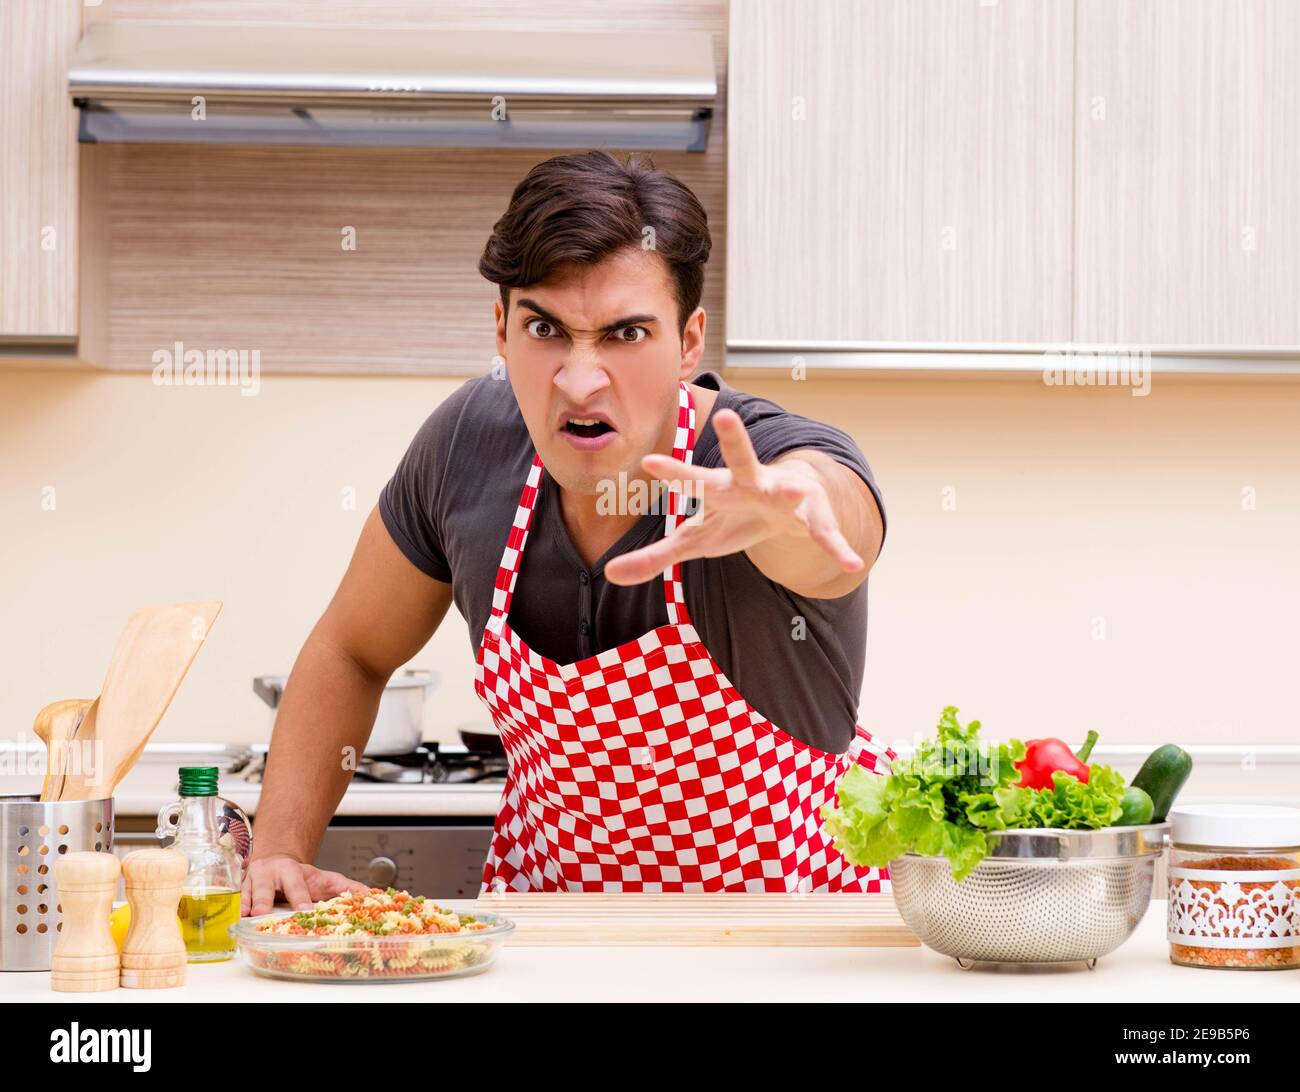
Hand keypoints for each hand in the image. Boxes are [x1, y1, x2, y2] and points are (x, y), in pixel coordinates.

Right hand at [241, 853, 369, 916]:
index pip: (297, 885)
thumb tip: (372, 895)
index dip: (301, 898)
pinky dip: (230, 908)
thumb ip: (346, 887)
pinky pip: (231, 899)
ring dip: (242, 904)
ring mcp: (250, 882)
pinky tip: (228, 918)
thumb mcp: (325, 879)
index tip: (305, 910)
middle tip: (261, 912)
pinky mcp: (237, 891)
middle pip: (266, 886)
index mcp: (292, 871)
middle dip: (264, 899)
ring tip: (242, 916)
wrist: (276, 859)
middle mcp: (269, 874)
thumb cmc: (301, 876)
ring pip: (244, 891)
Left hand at [603, 409, 864, 586]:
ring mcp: (784, 496)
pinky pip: (825, 533)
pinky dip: (838, 547)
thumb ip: (654, 556)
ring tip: (793, 487)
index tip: (647, 460)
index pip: (691, 477)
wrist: (791, 508)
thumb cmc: (736, 518)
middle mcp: (752, 482)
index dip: (671, 470)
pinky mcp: (813, 516)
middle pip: (740, 459)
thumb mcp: (695, 541)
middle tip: (725, 412)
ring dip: (790, 488)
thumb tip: (609, 574)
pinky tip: (851, 562)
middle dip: (734, 438)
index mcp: (719, 488)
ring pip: (787, 488)